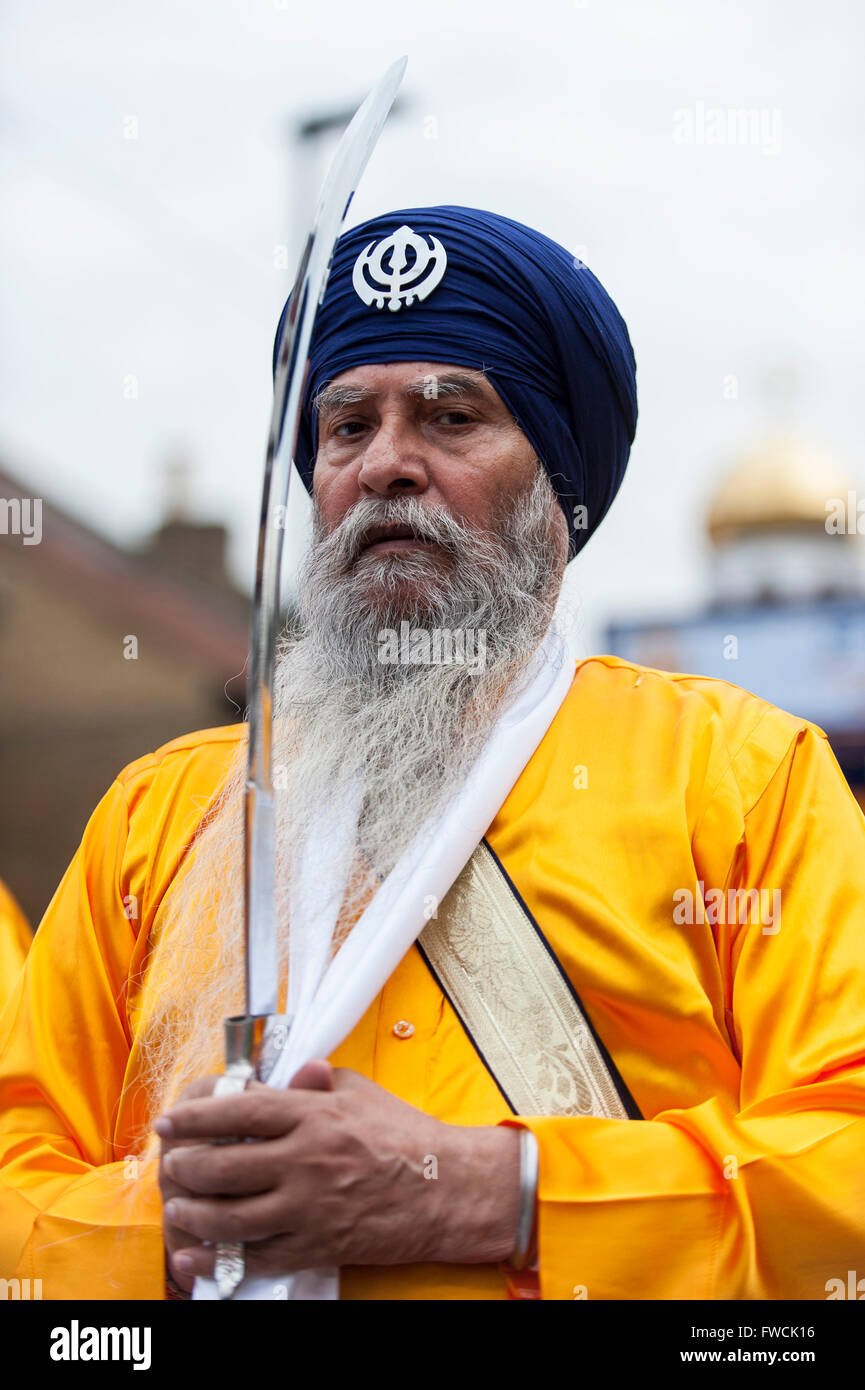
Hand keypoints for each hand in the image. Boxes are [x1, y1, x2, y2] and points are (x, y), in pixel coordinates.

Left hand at [156, 1062, 520, 1288]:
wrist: (449, 1188)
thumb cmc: (407, 1136)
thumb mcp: (360, 1093)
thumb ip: (315, 1083)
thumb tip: (284, 1073)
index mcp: (312, 1114)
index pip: (237, 1111)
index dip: (194, 1117)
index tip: (171, 1122)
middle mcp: (304, 1159)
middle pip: (221, 1165)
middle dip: (184, 1167)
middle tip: (174, 1165)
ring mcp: (308, 1206)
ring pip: (228, 1215)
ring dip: (193, 1212)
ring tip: (179, 1206)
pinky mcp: (316, 1244)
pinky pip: (254, 1257)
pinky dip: (218, 1260)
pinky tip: (196, 1257)